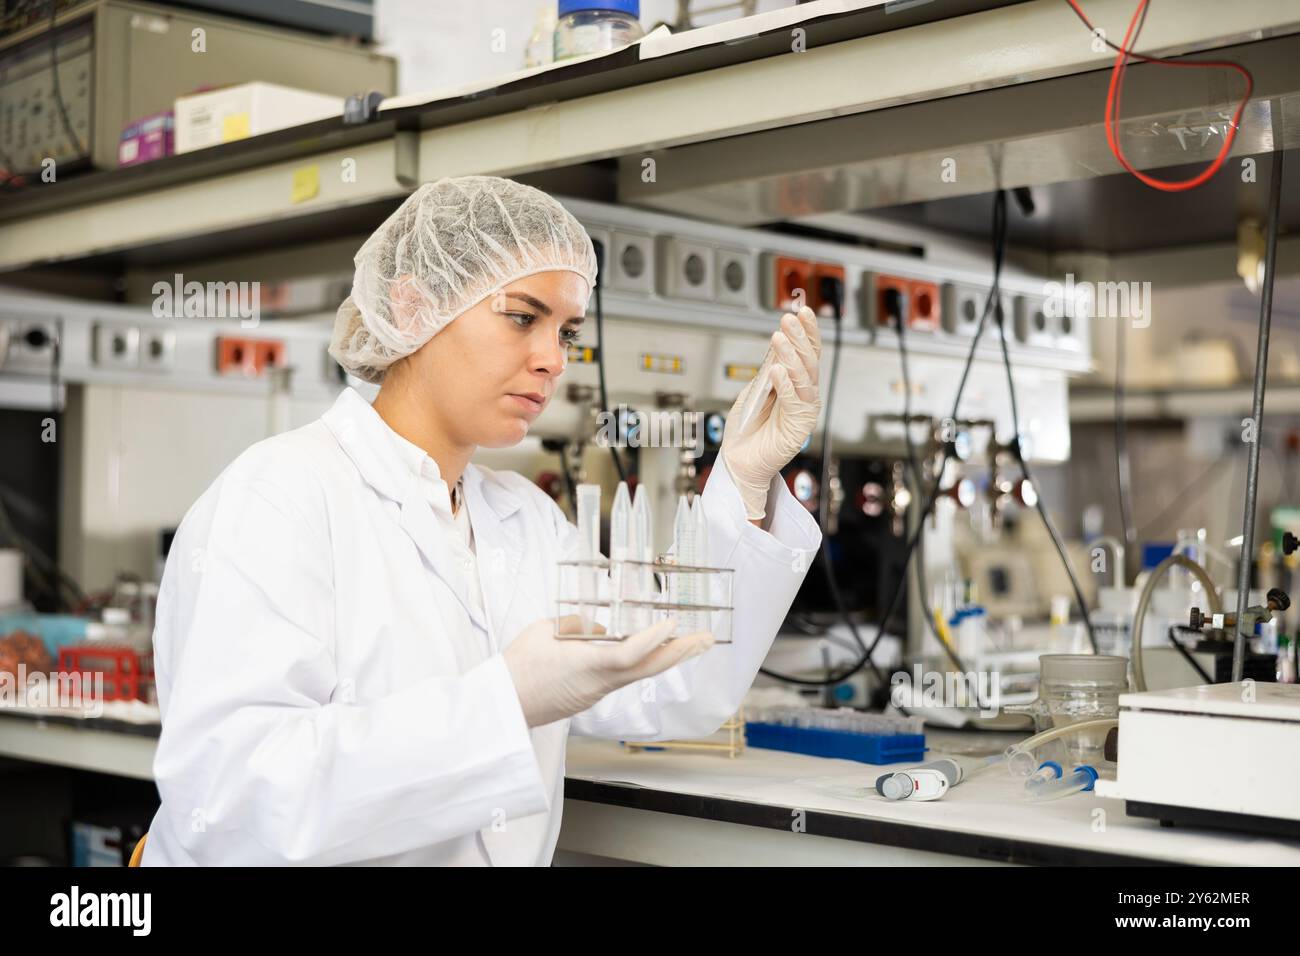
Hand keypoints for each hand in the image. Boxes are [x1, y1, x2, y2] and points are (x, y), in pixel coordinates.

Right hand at [503, 615, 713, 726]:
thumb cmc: (517, 668)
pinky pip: (623, 677)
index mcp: (586, 665)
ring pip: (639, 673)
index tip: (673, 623)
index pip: (628, 654)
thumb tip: (597, 630)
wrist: (502, 707)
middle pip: (647, 668)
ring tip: (691, 642)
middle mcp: (598, 683)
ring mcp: (596, 693)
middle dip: (680, 652)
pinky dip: (642, 662)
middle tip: (706, 638)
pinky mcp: (590, 697)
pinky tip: (651, 651)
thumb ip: (576, 624)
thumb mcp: (544, 630)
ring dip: (665, 656)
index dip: (653, 639)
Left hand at [721, 306, 821, 519]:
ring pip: (804, 378)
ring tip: (780, 338)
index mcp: (796, 384)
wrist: (739, 461)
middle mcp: (804, 396)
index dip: (807, 332)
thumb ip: (768, 369)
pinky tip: (776, 370)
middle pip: (809, 361)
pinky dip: (786, 384)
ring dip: (791, 356)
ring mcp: (803, 411)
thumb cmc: (746, 428)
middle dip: (800, 337)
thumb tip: (779, 341)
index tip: (802, 311)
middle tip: (790, 318)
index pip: (807, 353)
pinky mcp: (799, 428)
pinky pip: (794, 402)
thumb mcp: (755, 389)